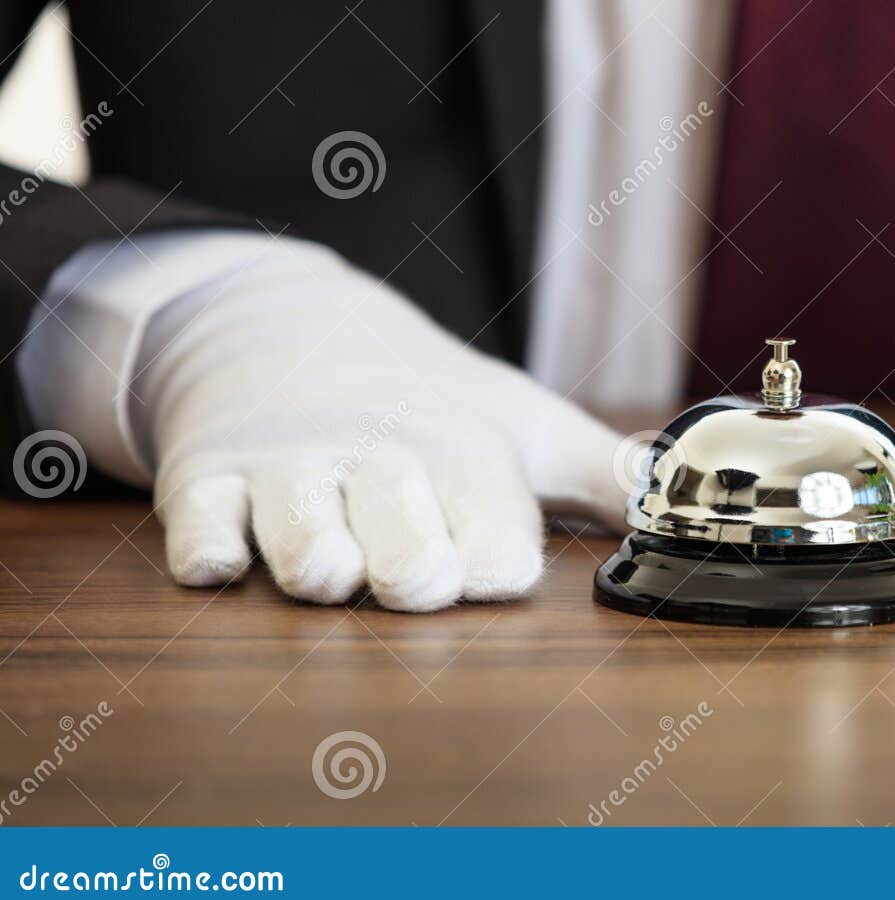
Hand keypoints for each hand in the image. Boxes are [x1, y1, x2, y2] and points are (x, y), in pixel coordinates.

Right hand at [137, 243, 623, 610]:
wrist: (283, 321)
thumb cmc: (420, 394)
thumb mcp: (518, 420)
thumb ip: (603, 472)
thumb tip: (689, 503)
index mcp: (462, 452)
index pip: (492, 521)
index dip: (497, 555)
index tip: (501, 576)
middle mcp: (379, 460)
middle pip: (401, 536)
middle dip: (413, 564)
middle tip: (419, 579)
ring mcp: (290, 469)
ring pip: (302, 535)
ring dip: (318, 559)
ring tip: (332, 570)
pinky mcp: (211, 476)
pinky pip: (200, 524)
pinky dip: (208, 546)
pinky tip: (224, 555)